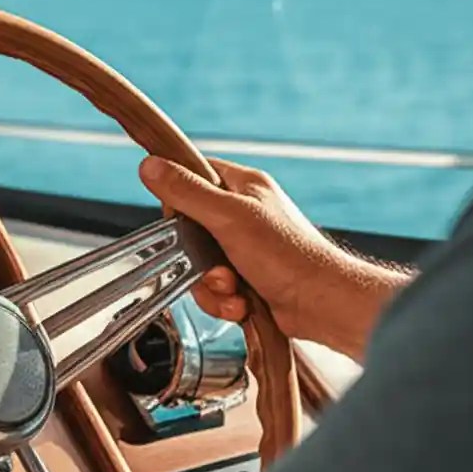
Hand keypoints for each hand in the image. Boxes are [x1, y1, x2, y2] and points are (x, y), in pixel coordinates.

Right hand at [139, 156, 408, 358]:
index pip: (194, 177)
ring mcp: (246, 249)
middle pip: (191, 230)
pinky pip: (216, 290)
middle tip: (217, 268)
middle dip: (198, 259)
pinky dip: (225, 302)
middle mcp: (245, 215)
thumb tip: (149, 166)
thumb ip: (187, 192)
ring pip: (200, 266)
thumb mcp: (228, 217)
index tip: (180, 221)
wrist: (323, 304)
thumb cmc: (288, 255)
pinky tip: (241, 306)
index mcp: (244, 187)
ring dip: (212, 286)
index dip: (179, 200)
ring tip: (234, 291)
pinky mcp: (248, 280)